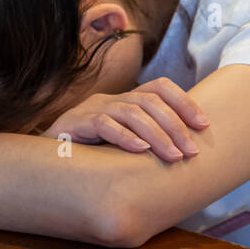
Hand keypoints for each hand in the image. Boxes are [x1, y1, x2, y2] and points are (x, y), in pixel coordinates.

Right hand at [42, 77, 208, 160]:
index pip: (159, 87)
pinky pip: (104, 124)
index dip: (184, 102)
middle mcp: (110, 99)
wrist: (45, 161)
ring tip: (173, 156)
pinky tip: (140, 151)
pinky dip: (125, 137)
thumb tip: (189, 154)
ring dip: (157, 135)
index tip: (204, 125)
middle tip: (191, 151)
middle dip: (175, 125)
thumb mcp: (123, 145)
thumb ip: (148, 142)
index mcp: (124, 100)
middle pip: (149, 101)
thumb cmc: (90, 156)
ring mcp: (91, 109)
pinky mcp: (75, 123)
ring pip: (131, 112)